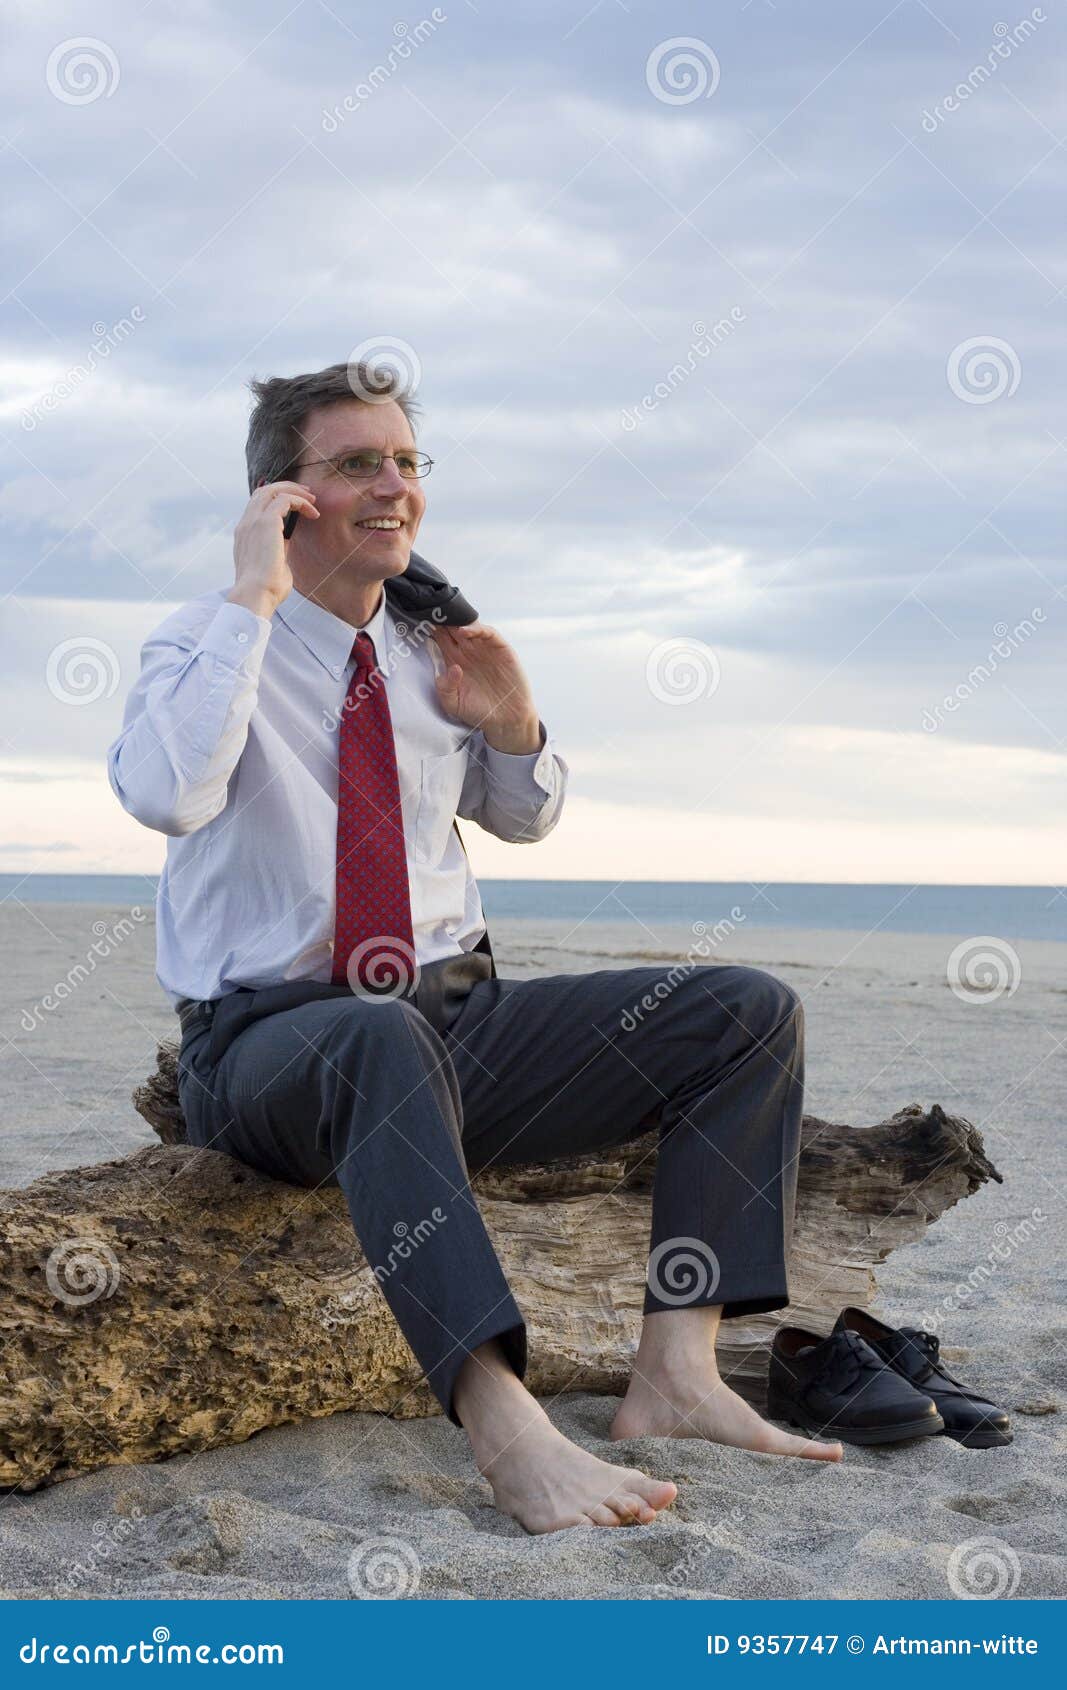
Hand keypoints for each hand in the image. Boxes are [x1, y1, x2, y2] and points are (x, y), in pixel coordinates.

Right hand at [228, 480, 318, 617]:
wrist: (256, 595)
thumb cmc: (266, 588)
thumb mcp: (273, 564)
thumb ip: (278, 549)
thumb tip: (288, 541)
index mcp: (245, 534)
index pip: (257, 505)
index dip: (276, 499)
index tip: (296, 504)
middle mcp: (246, 524)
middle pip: (263, 491)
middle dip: (286, 488)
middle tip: (308, 495)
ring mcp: (253, 521)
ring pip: (272, 490)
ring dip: (295, 491)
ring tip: (313, 500)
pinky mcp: (266, 522)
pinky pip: (285, 499)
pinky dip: (300, 502)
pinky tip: (313, 513)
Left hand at [431, 623, 541, 753]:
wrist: (506, 719)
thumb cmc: (479, 712)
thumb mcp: (454, 704)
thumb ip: (445, 689)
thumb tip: (452, 668)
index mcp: (452, 660)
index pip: (439, 639)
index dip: (430, 630)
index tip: (420, 624)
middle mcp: (467, 651)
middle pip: (452, 628)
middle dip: (443, 620)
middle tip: (432, 614)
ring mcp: (484, 648)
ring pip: (469, 626)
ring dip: (457, 621)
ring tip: (446, 622)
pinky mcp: (500, 648)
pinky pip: (488, 633)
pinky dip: (477, 629)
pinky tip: (464, 631)